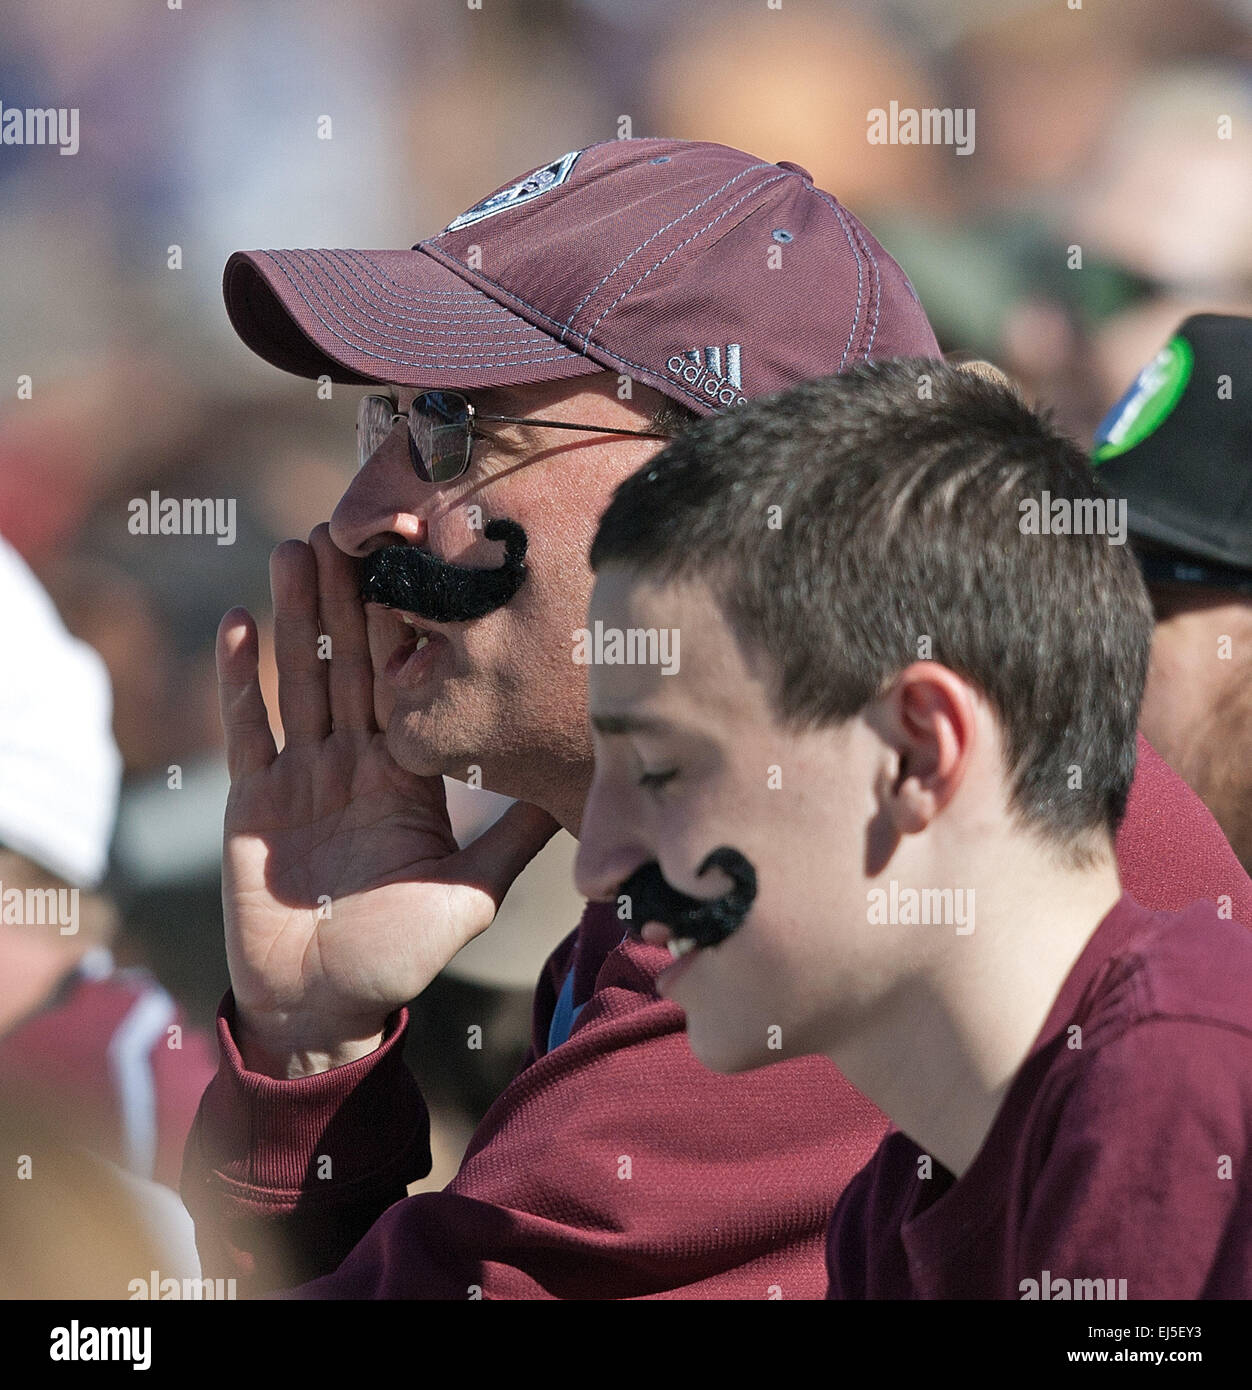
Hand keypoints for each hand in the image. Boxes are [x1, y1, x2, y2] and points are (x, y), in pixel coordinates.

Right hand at [217, 524, 556, 1076]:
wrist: (319, 1004)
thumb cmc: (397, 957)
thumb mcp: (471, 895)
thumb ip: (514, 841)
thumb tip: (579, 795)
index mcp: (409, 776)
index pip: (410, 685)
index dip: (411, 624)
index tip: (418, 560)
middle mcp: (356, 762)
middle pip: (353, 663)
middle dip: (350, 596)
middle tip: (350, 524)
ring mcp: (302, 774)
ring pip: (301, 679)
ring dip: (298, 615)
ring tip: (297, 549)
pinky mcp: (252, 796)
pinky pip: (247, 727)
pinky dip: (240, 678)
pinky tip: (240, 620)